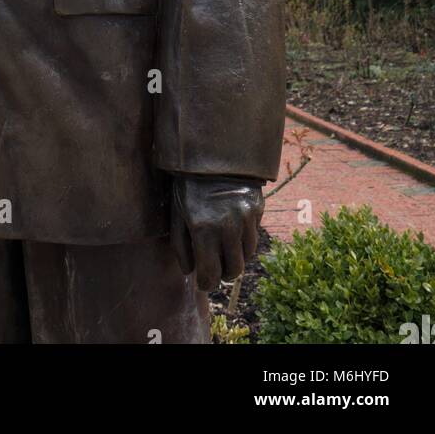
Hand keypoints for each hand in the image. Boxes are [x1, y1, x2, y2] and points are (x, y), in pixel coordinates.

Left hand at [170, 174, 263, 291]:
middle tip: (215, 268)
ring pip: (247, 255)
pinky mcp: (257, 208)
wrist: (211, 151)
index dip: (206, 283)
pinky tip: (233, 229)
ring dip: (235, 256)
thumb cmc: (188, 184)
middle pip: (234, 270)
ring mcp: (245, 217)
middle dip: (223, 273)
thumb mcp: (177, 212)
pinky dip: (244, 240)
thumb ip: (180, 245)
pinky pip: (254, 235)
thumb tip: (190, 272)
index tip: (204, 281)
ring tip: (224, 248)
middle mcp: (227, 225)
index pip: (210, 273)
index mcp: (203, 228)